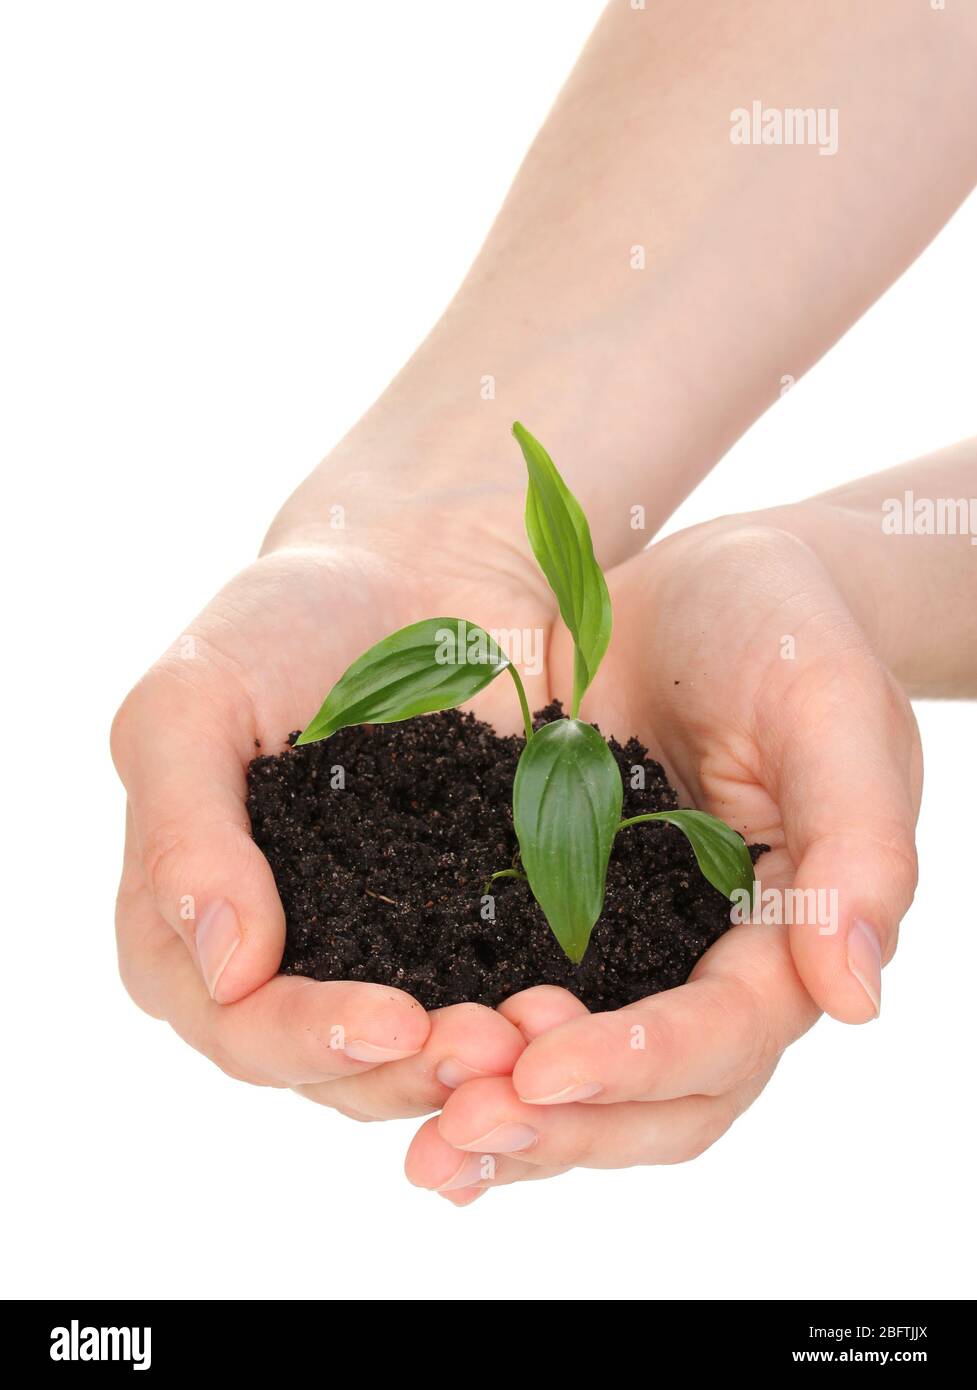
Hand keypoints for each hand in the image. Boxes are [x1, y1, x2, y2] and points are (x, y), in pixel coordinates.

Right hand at [110, 459, 555, 1117]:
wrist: (415, 563)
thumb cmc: (283, 620)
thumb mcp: (194, 701)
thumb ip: (182, 828)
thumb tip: (224, 970)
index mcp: (187, 920)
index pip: (234, 1024)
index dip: (305, 1041)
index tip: (394, 1021)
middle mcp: (280, 954)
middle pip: (328, 1068)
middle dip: (405, 1071)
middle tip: (489, 1050)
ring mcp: (378, 945)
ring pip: (413, 1057)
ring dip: (472, 1065)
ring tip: (537, 1041)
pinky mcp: (469, 921)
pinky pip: (492, 994)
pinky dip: (527, 1017)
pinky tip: (576, 1011)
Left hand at [405, 521, 921, 1200]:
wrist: (700, 584)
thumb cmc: (785, 627)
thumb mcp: (828, 707)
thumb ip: (858, 840)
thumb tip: (853, 993)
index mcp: (784, 932)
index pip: (726, 1034)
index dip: (641, 1061)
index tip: (542, 1066)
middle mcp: (702, 964)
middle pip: (650, 1101)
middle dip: (560, 1124)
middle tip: (458, 1125)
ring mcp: (622, 949)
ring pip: (577, 1083)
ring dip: (505, 1117)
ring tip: (422, 1130)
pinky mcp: (548, 913)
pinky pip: (510, 1008)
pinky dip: (468, 1059)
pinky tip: (394, 1079)